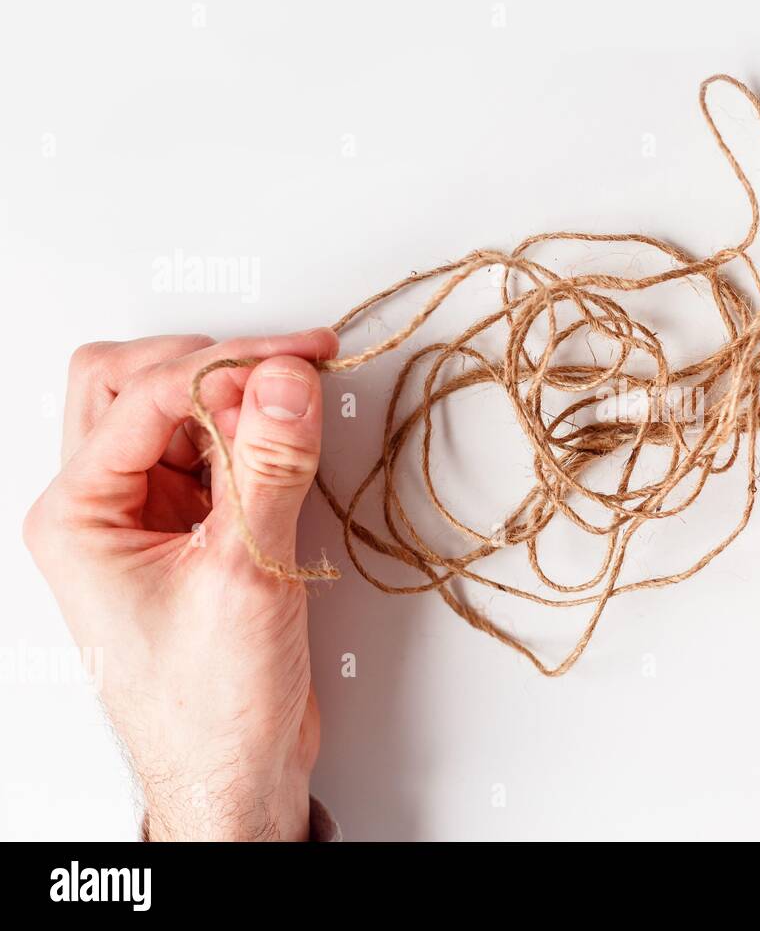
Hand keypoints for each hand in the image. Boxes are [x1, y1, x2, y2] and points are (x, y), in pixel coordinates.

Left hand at [24, 328, 338, 840]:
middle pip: (135, 384)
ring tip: (302, 404)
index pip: (145, 399)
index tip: (299, 362)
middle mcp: (104, 508)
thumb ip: (268, 468)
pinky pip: (217, 454)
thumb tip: (286, 381)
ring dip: (237, 398)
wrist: (235, 774)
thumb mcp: (244, 577)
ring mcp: (149, 517)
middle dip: (213, 365)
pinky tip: (296, 443)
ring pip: (176, 413)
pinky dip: (256, 437)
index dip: (225, 369)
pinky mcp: (195, 530)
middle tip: (292, 366)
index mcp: (80, 516)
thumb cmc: (210, 705)